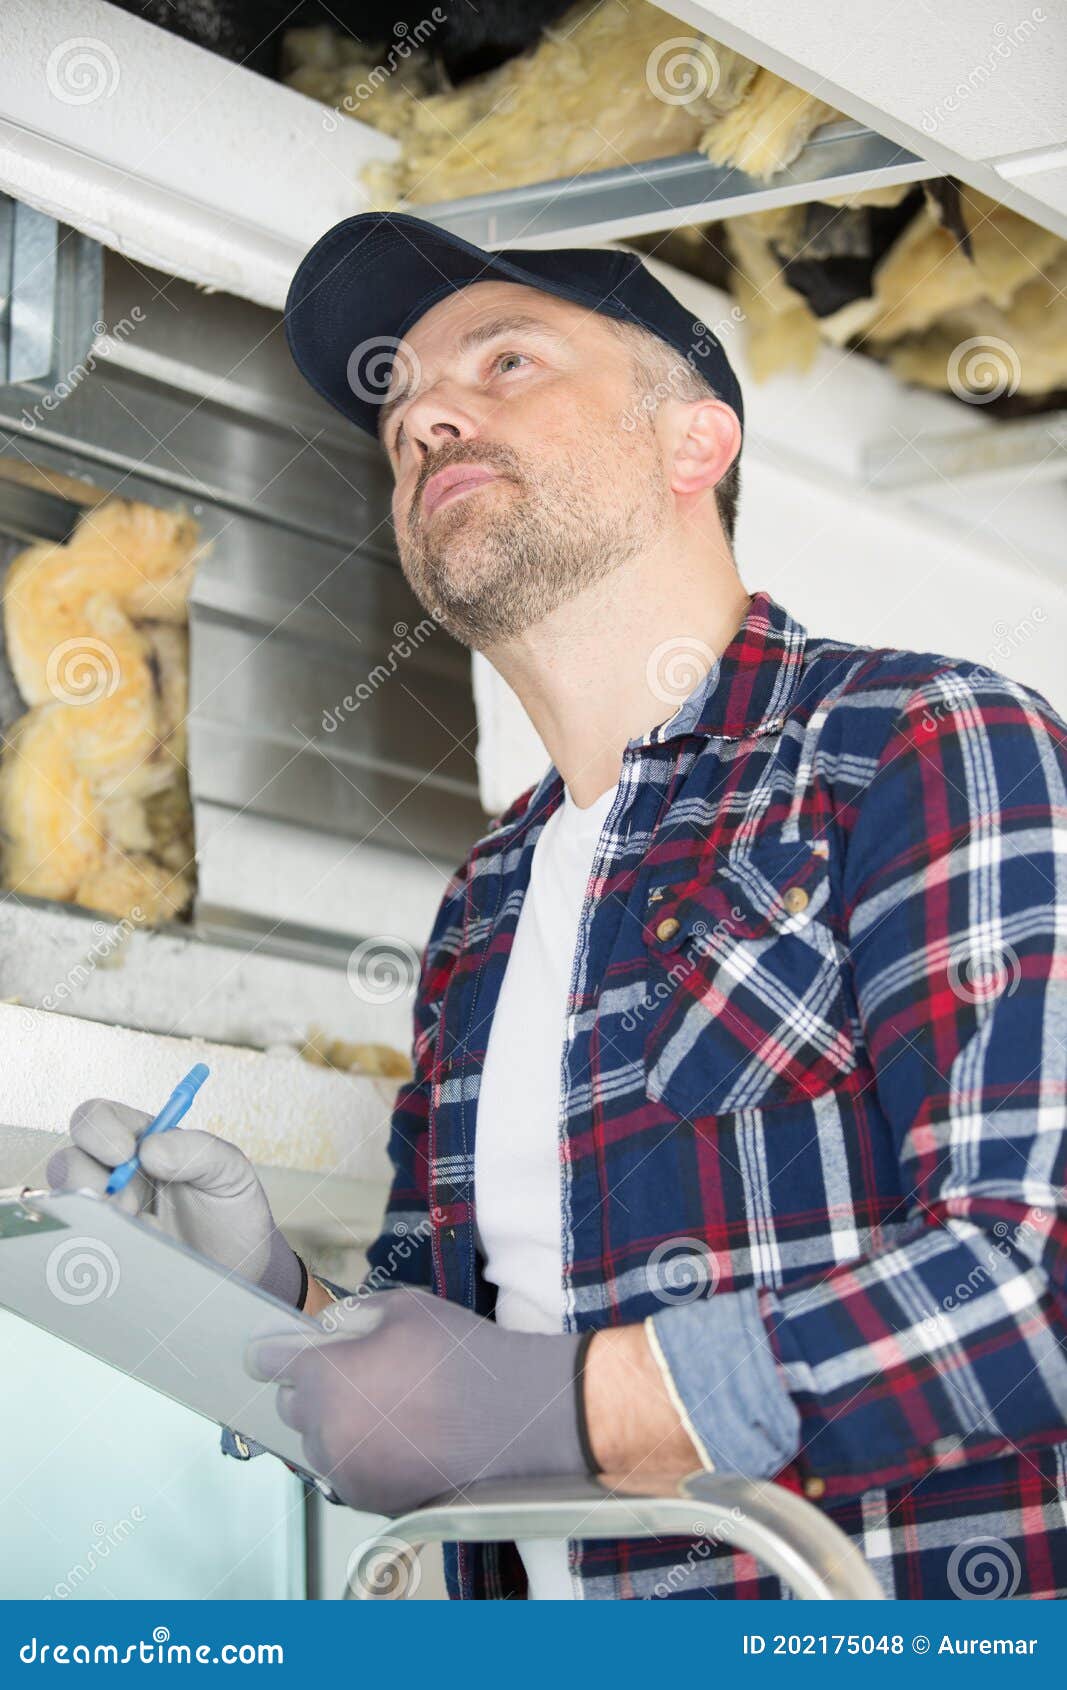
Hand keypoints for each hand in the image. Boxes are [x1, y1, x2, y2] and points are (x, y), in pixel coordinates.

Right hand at [47, 1097, 303, 1306]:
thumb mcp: (231, 1173)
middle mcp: (112, 1174)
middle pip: (68, 1161)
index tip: (124, 1153)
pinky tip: (129, 1254)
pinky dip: (95, 1248)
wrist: (236, 1270)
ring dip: (93, 1216)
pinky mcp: (100, 1252)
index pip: (98, 1118)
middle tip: (128, 1204)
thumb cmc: (231, 1213)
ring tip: (135, 1230)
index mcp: (141, 1141)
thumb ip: (199, 1151)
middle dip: (88, 1179)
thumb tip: (150, 1149)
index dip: (100, 1129)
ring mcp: (103, 1215)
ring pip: (65, 1204)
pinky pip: (75, 1246)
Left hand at [245, 1286, 587, 1514]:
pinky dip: (356, 1455)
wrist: (512, 1415)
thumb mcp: (404, 1308)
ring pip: (316, 1445)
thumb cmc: (461, 1355)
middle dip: (310, 1388)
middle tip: (350, 1373)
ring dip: (332, 1425)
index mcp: (326, 1378)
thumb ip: (352, 1316)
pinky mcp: (370, 1500)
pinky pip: (344, 1472)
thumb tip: (326, 1331)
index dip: (267, 1354)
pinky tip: (393, 1436)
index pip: (271, 1364)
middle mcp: (326, 1431)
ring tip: (379, 1407)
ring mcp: (347, 1471)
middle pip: (291, 1408)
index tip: (260, 1355)